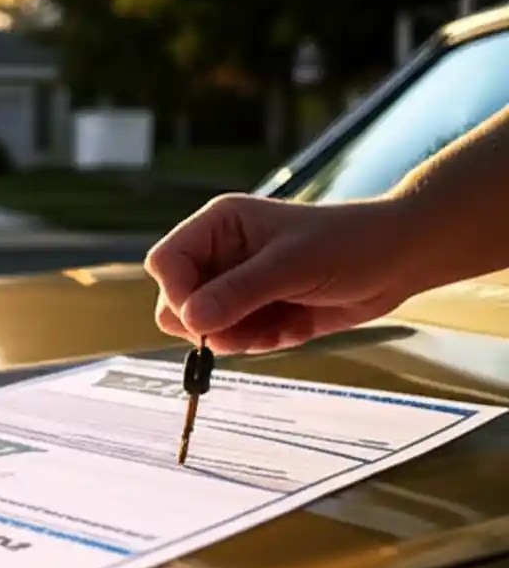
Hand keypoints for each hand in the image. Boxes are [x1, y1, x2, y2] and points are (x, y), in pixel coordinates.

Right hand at [143, 194, 418, 354]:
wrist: (401, 260)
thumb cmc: (350, 244)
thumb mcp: (292, 266)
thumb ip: (238, 293)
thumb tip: (189, 321)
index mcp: (218, 225)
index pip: (166, 263)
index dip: (178, 294)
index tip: (205, 320)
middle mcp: (220, 253)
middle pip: (176, 301)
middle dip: (210, 323)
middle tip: (246, 328)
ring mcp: (237, 284)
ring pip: (204, 328)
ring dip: (239, 337)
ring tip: (280, 324)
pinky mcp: (256, 310)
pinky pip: (235, 340)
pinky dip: (261, 342)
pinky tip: (293, 327)